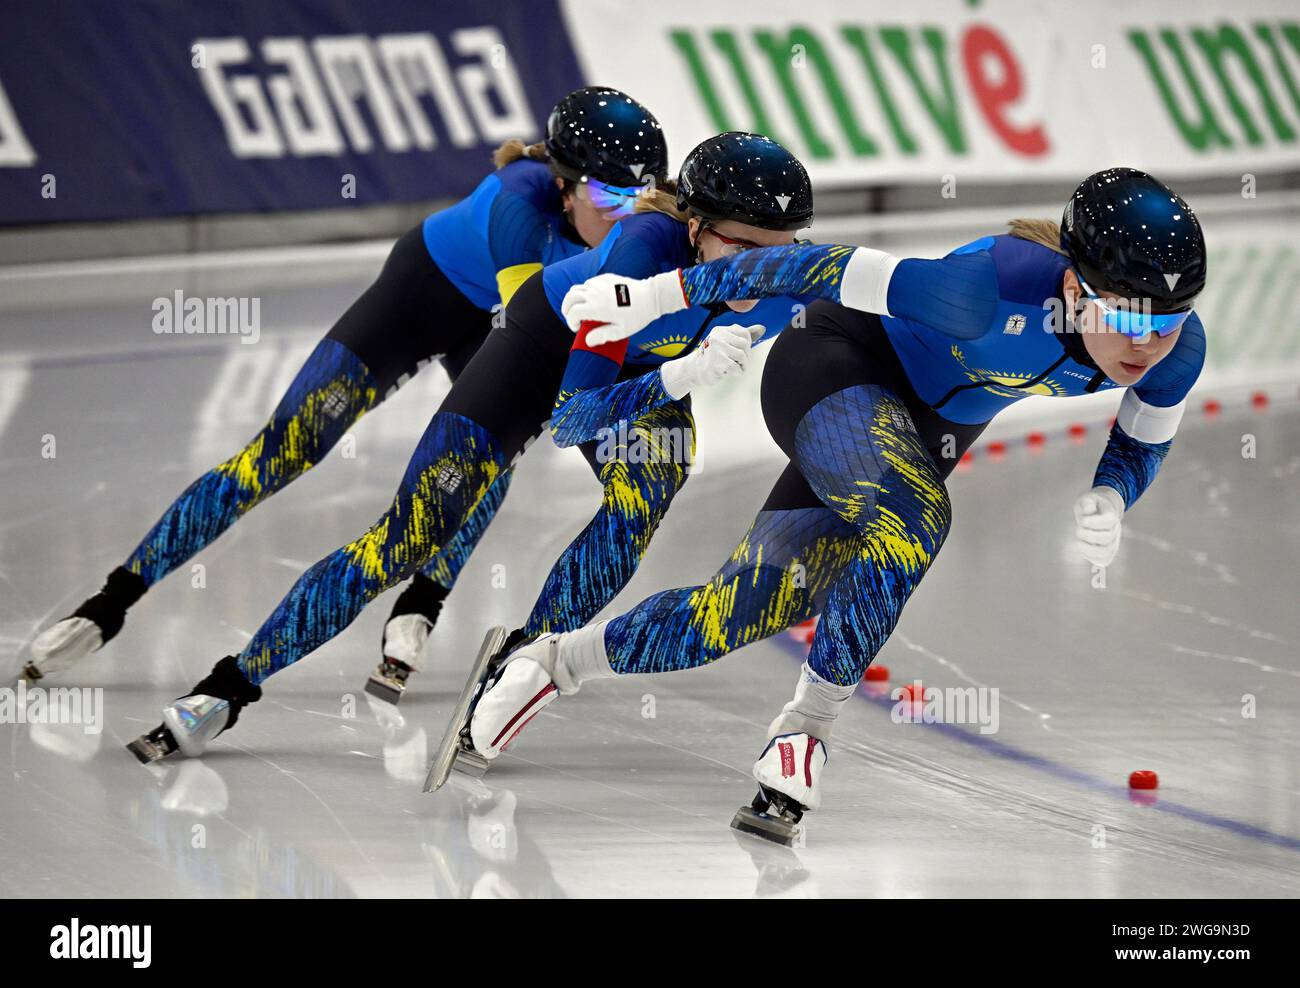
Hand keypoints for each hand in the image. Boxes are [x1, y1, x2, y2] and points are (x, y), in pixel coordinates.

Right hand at [562, 270, 688, 344]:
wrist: (651, 297)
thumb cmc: (638, 316)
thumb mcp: (621, 331)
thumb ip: (602, 336)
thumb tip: (587, 341)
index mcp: (597, 308)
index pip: (573, 312)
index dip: (570, 322)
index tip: (577, 328)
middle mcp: (595, 293)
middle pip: (569, 297)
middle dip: (566, 308)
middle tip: (570, 316)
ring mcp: (600, 284)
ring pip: (578, 288)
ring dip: (575, 299)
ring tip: (581, 308)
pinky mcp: (606, 278)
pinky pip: (589, 282)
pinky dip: (586, 291)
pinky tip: (594, 299)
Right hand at [659, 324, 762, 398]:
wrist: (694, 371)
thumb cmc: (713, 357)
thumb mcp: (727, 343)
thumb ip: (744, 336)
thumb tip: (762, 328)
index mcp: (721, 330)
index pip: (744, 333)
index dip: (747, 345)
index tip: (741, 352)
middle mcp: (718, 337)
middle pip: (745, 345)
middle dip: (746, 356)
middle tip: (739, 363)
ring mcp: (717, 349)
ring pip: (742, 356)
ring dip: (743, 365)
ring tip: (736, 368)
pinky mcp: (718, 362)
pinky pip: (737, 367)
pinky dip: (737, 372)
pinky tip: (732, 373)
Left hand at [1073, 486, 1124, 567]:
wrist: (1100, 513)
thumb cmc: (1091, 506)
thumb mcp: (1087, 499)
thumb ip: (1087, 503)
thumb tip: (1088, 510)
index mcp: (1111, 515)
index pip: (1108, 521)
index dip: (1093, 522)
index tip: (1082, 520)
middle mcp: (1115, 530)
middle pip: (1106, 537)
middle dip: (1088, 535)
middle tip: (1078, 530)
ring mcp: (1113, 542)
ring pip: (1105, 552)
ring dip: (1088, 549)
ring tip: (1079, 543)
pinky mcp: (1108, 552)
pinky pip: (1103, 560)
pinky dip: (1091, 557)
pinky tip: (1083, 548)